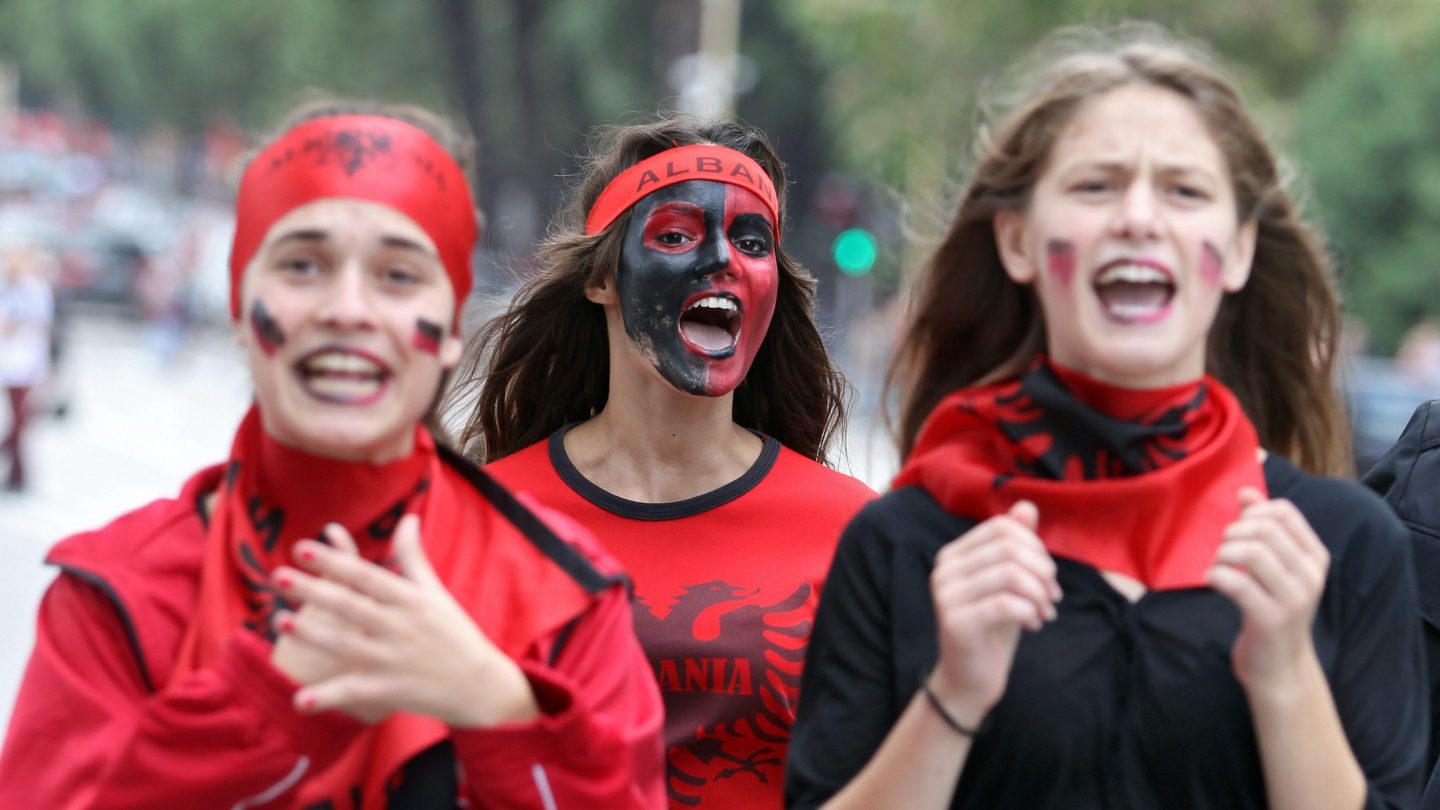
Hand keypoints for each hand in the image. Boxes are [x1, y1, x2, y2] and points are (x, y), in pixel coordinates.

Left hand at [272, 515, 539, 726]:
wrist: (480, 684)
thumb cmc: (455, 632)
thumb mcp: (435, 592)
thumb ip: (413, 558)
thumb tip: (407, 518)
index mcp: (410, 599)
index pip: (365, 576)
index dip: (334, 561)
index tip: (303, 548)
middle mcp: (400, 626)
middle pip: (350, 606)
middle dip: (313, 591)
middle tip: (278, 575)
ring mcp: (394, 659)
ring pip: (346, 645)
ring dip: (311, 634)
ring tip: (279, 621)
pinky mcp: (390, 690)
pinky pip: (354, 693)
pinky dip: (328, 697)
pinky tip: (299, 700)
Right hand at [928, 501, 1060, 725]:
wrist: (970, 678)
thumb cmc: (992, 628)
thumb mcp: (1010, 583)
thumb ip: (1016, 545)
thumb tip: (1027, 506)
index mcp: (954, 554)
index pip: (1002, 528)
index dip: (1035, 547)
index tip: (1048, 577)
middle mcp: (944, 569)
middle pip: (1009, 548)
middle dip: (1042, 571)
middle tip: (1052, 597)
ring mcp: (946, 595)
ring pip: (1010, 573)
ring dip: (1039, 593)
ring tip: (1045, 611)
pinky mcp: (955, 621)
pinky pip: (1006, 604)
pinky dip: (1030, 611)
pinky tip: (1034, 625)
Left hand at [1208, 488, 1328, 694]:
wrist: (1280, 667)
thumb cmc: (1271, 609)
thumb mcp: (1275, 568)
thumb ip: (1262, 529)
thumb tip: (1245, 492)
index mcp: (1314, 556)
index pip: (1282, 512)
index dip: (1251, 513)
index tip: (1238, 530)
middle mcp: (1310, 575)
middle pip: (1264, 529)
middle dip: (1233, 533)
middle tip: (1224, 551)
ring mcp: (1294, 598)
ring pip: (1251, 552)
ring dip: (1223, 553)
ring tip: (1219, 566)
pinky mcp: (1271, 619)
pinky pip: (1236, 583)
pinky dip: (1216, 576)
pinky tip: (1213, 581)